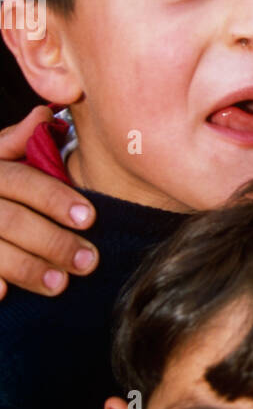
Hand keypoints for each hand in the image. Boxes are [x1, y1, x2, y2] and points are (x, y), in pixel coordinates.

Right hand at [0, 107, 97, 298]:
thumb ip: (18, 141)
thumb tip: (44, 115)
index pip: (21, 180)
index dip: (54, 198)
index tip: (89, 217)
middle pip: (11, 220)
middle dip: (52, 241)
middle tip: (88, 260)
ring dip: (28, 268)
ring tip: (61, 284)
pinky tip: (5, 294)